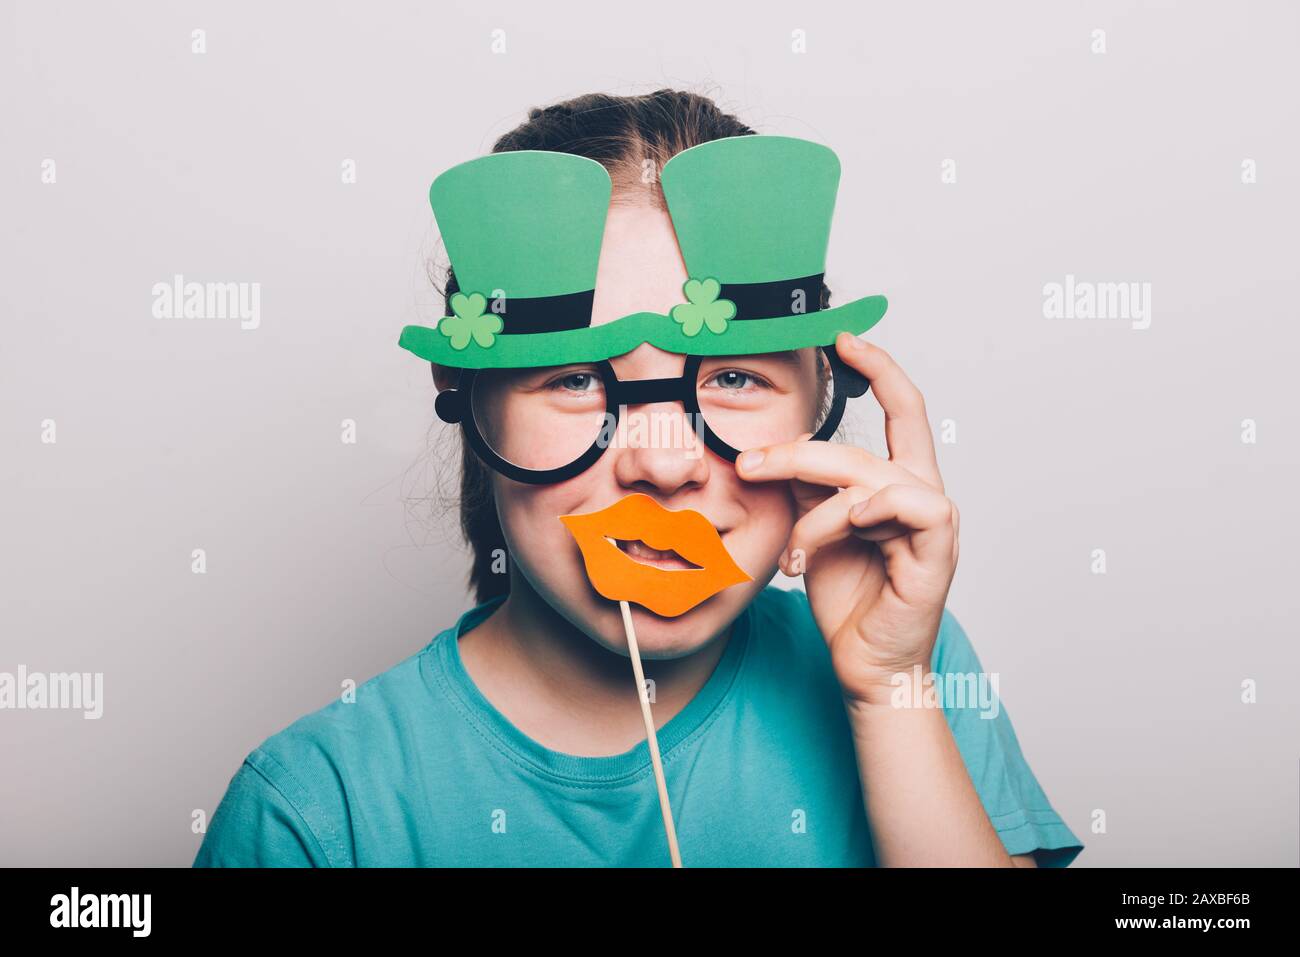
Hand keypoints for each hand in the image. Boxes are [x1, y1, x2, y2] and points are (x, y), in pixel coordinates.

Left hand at [735, 333, 958, 706]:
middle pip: (858, 447)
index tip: (843, 338)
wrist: (866, 665)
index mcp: (897, 482)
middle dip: (795, 451)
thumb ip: (807, 486)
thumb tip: (780, 446)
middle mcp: (922, 492)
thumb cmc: (846, 598)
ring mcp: (934, 520)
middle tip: (748, 463)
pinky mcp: (939, 550)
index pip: (901, 409)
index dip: (878, 368)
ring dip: (816, 507)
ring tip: (794, 551)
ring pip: (869, 477)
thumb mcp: (815, 528)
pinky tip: (849, 528)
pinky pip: (912, 504)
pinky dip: (871, 510)